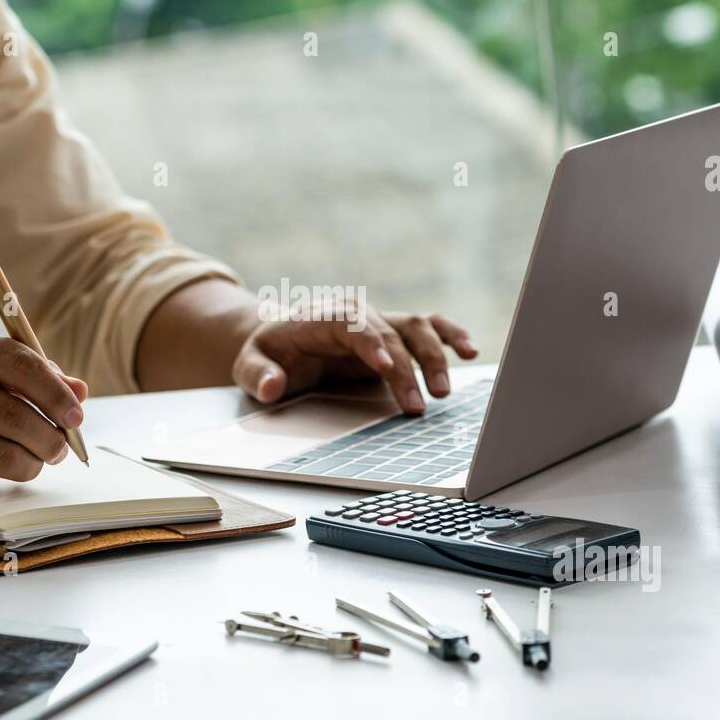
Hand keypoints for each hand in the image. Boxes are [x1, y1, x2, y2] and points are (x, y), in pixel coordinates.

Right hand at [0, 327, 87, 496]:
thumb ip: (26, 374)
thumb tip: (79, 392)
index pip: (20, 364)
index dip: (56, 393)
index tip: (76, 415)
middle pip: (15, 417)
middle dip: (51, 439)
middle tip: (59, 448)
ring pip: (2, 456)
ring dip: (30, 465)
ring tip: (34, 461)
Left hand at [231, 304, 477, 414]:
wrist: (282, 337)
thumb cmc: (270, 353)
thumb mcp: (249, 364)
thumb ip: (257, 375)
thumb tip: (271, 385)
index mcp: (322, 316)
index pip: (351, 325)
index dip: (370, 344)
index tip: (385, 368)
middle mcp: (356, 314)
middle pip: (390, 331)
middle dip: (406, 368)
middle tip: (415, 406)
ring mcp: (378, 321)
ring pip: (415, 327)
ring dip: (434, 355)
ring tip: (443, 391)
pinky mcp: (394, 332)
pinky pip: (428, 327)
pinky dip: (450, 335)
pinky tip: (470, 351)